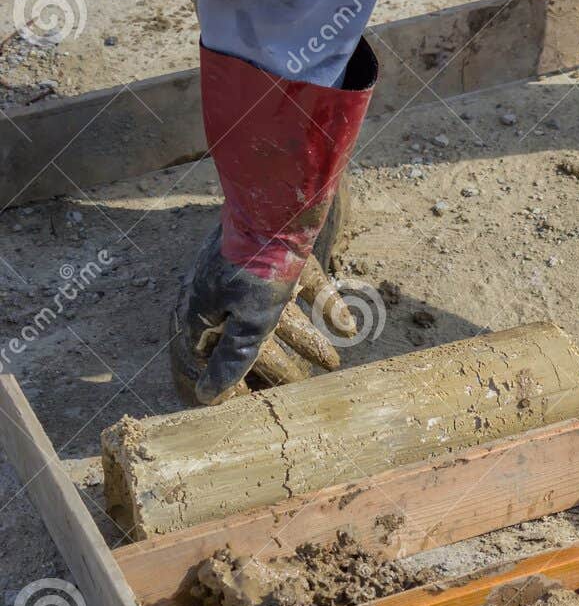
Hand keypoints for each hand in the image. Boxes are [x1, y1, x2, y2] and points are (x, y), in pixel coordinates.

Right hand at [174, 234, 363, 403]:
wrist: (279, 199)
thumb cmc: (259, 269)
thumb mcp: (249, 325)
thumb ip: (234, 360)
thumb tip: (210, 398)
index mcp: (203, 307)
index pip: (204, 357)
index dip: (226, 383)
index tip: (251, 406)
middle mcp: (222, 290)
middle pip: (247, 339)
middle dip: (276, 368)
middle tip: (301, 391)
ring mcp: (251, 272)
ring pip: (277, 316)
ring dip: (305, 343)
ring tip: (333, 365)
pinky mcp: (282, 254)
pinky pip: (303, 285)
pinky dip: (325, 306)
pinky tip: (349, 329)